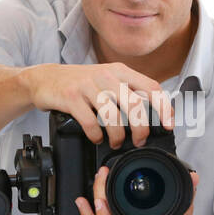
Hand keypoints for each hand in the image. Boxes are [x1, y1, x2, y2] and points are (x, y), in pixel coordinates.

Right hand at [20, 62, 173, 147]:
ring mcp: (88, 86)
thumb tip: (152, 115)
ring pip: (114, 116)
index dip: (164, 108)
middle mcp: (107, 76)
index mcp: (120, 71)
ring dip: (118, 136)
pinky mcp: (71, 97)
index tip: (168, 125)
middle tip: (139, 141)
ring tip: (116, 143)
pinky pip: (90, 123)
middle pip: (136, 105)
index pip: (151, 87)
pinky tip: (96, 138)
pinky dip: (96, 136)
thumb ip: (127, 92)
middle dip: (141, 128)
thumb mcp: (107, 80)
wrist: (45, 79)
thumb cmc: (81, 83)